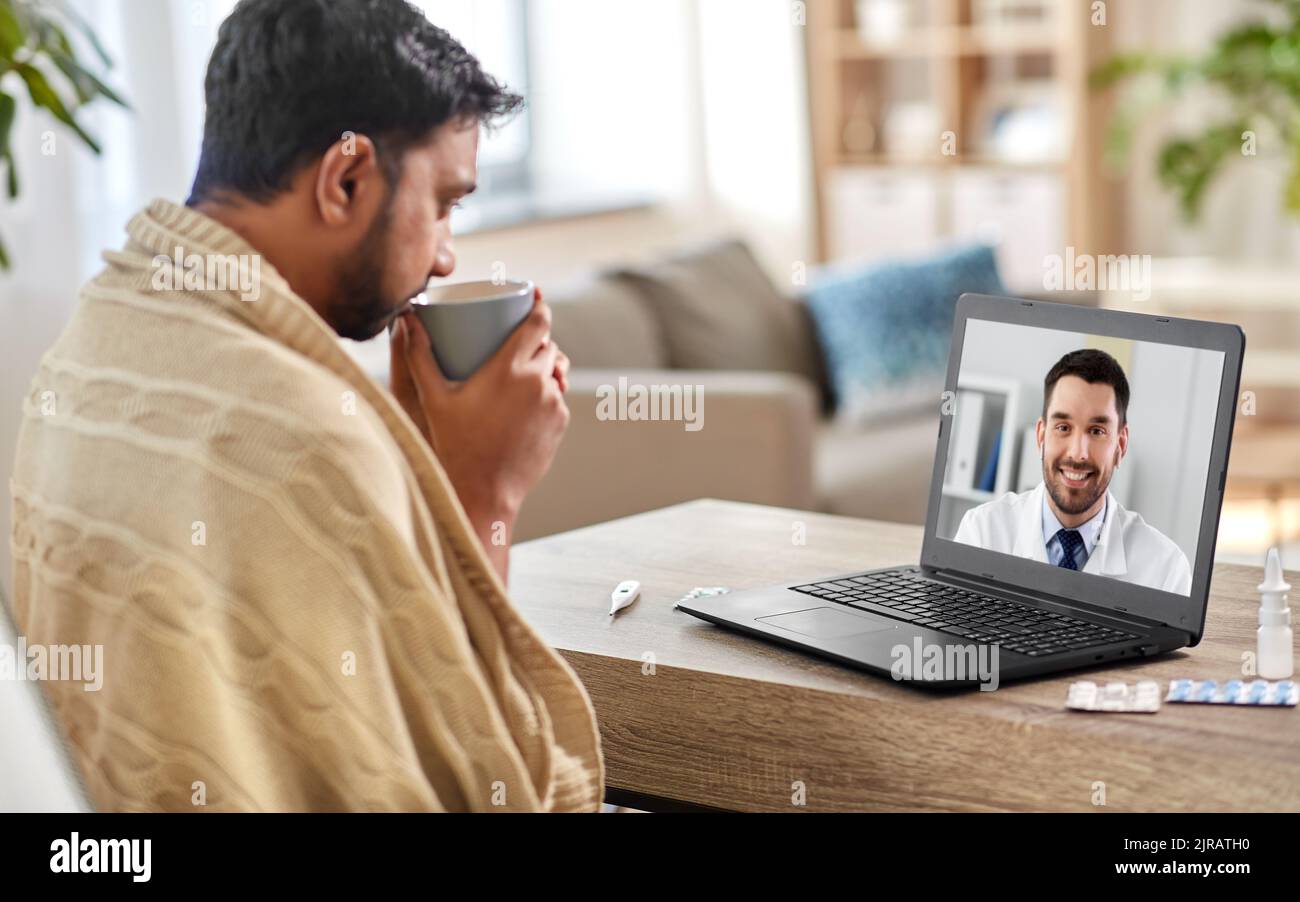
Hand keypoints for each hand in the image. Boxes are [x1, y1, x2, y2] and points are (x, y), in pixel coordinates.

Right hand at [390, 289, 570, 579]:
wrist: (485, 491)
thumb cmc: (455, 444)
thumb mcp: (434, 397)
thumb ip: (420, 355)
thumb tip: (407, 318)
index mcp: (511, 368)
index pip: (538, 322)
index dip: (539, 305)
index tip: (533, 297)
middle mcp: (538, 381)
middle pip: (548, 344)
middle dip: (536, 339)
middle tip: (516, 341)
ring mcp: (554, 403)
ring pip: (555, 371)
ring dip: (544, 366)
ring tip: (523, 370)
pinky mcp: (561, 423)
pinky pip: (558, 397)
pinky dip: (547, 394)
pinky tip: (531, 398)